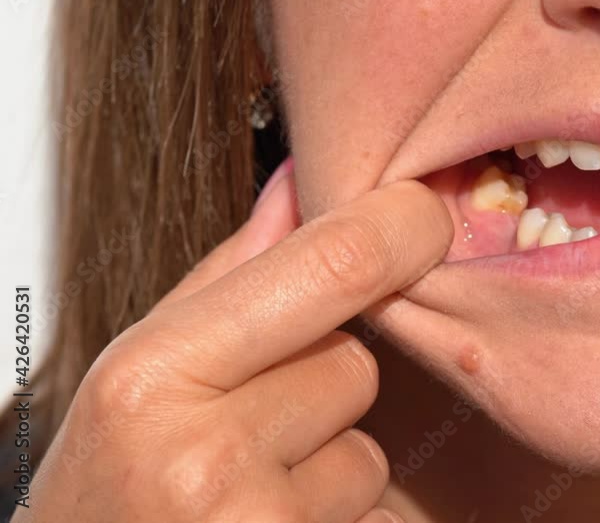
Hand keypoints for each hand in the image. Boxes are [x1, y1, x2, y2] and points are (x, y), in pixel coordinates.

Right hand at [15, 165, 451, 521]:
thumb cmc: (101, 491)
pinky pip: (375, 519)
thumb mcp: (137, 371)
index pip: (334, 268)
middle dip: (321, 388)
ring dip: (328, 471)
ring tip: (249, 495)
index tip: (424, 215)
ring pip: (370, 456)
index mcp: (155, 375)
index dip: (399, 229)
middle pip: (355, 366)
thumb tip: (297, 183)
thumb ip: (226, 275)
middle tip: (249, 430)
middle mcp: (207, 459)